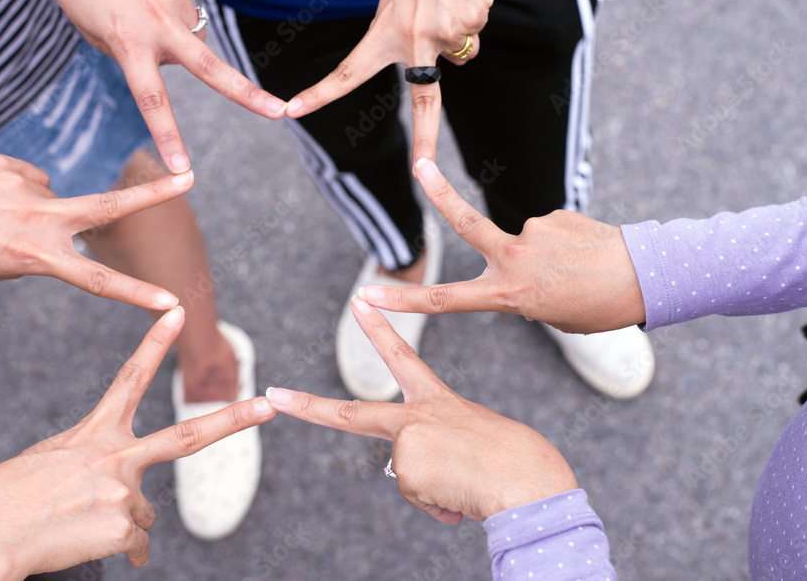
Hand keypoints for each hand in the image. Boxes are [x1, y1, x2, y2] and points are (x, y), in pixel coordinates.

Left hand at [0, 154, 190, 309]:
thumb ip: (30, 247)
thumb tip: (53, 206)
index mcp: (33, 256)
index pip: (98, 281)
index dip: (139, 295)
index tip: (172, 303)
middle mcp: (38, 216)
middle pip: (110, 205)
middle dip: (153, 194)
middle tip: (189, 178)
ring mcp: (25, 184)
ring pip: (51, 198)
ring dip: (31, 212)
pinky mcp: (9, 162)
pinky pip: (27, 181)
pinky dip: (12, 192)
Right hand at [0, 309, 276, 578]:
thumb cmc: (5, 500)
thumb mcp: (53, 465)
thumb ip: (99, 470)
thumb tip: (136, 511)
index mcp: (93, 432)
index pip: (130, 378)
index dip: (155, 343)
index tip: (178, 312)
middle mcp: (116, 455)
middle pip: (189, 438)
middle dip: (234, 420)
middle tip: (269, 406)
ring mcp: (124, 489)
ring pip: (144, 513)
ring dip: (118, 524)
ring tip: (74, 524)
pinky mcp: (123, 526)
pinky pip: (135, 545)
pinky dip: (117, 551)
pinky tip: (80, 542)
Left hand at [31, 0, 285, 172]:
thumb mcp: (92, 30)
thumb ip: (134, 52)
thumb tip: (176, 53)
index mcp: (128, 41)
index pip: (152, 100)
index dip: (168, 137)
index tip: (183, 169)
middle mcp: (158, 20)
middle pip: (211, 68)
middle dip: (248, 94)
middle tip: (280, 112)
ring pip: (190, 35)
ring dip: (174, 37)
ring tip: (136, 9)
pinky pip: (184, 8)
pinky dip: (168, 10)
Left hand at [266, 298, 576, 522]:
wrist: (532, 482)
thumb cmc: (515, 461)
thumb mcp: (469, 443)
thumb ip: (435, 453)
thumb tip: (416, 480)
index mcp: (438, 402)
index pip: (401, 357)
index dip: (378, 330)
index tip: (359, 302)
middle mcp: (417, 416)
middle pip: (351, 415)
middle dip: (308, 405)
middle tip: (274, 394)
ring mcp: (408, 442)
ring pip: (407, 476)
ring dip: (437, 489)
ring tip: (467, 480)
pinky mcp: (407, 468)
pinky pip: (418, 495)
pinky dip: (440, 504)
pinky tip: (461, 494)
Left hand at [286, 0, 523, 164]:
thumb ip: (410, 35)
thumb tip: (450, 63)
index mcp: (383, 31)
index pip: (348, 70)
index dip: (321, 93)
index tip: (292, 111)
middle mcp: (410, 38)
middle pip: (423, 103)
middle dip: (425, 143)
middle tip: (422, 173)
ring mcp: (440, 33)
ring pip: (461, 52)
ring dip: (460, 27)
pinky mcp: (468, 22)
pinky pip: (476, 31)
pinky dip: (475, 12)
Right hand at [357, 159, 646, 333]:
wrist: (644, 278)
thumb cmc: (595, 307)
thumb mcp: (547, 314)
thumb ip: (519, 290)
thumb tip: (513, 258)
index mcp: (509, 295)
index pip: (445, 301)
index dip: (403, 301)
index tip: (368, 296)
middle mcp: (515, 259)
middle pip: (465, 222)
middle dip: (439, 192)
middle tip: (420, 162)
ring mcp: (534, 232)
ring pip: (525, 239)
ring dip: (547, 252)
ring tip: (580, 267)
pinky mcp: (555, 214)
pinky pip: (548, 228)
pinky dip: (562, 240)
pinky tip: (586, 252)